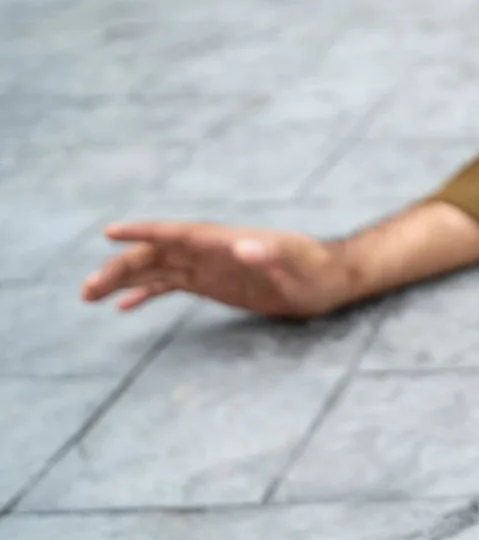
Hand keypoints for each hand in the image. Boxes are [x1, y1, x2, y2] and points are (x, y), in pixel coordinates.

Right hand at [81, 222, 356, 319]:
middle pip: (157, 255)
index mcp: (225, 242)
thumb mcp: (297, 263)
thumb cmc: (317, 270)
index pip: (177, 234)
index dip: (145, 232)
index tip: (111, 232)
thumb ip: (271, 253)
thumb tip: (242, 245)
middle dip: (120, 267)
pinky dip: (146, 293)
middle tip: (87, 290)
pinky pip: (172, 285)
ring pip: (157, 269)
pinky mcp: (215, 284)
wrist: (331, 280)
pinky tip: (124, 306)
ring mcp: (211, 267)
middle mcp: (212, 251)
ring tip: (89, 296)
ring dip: (124, 280)